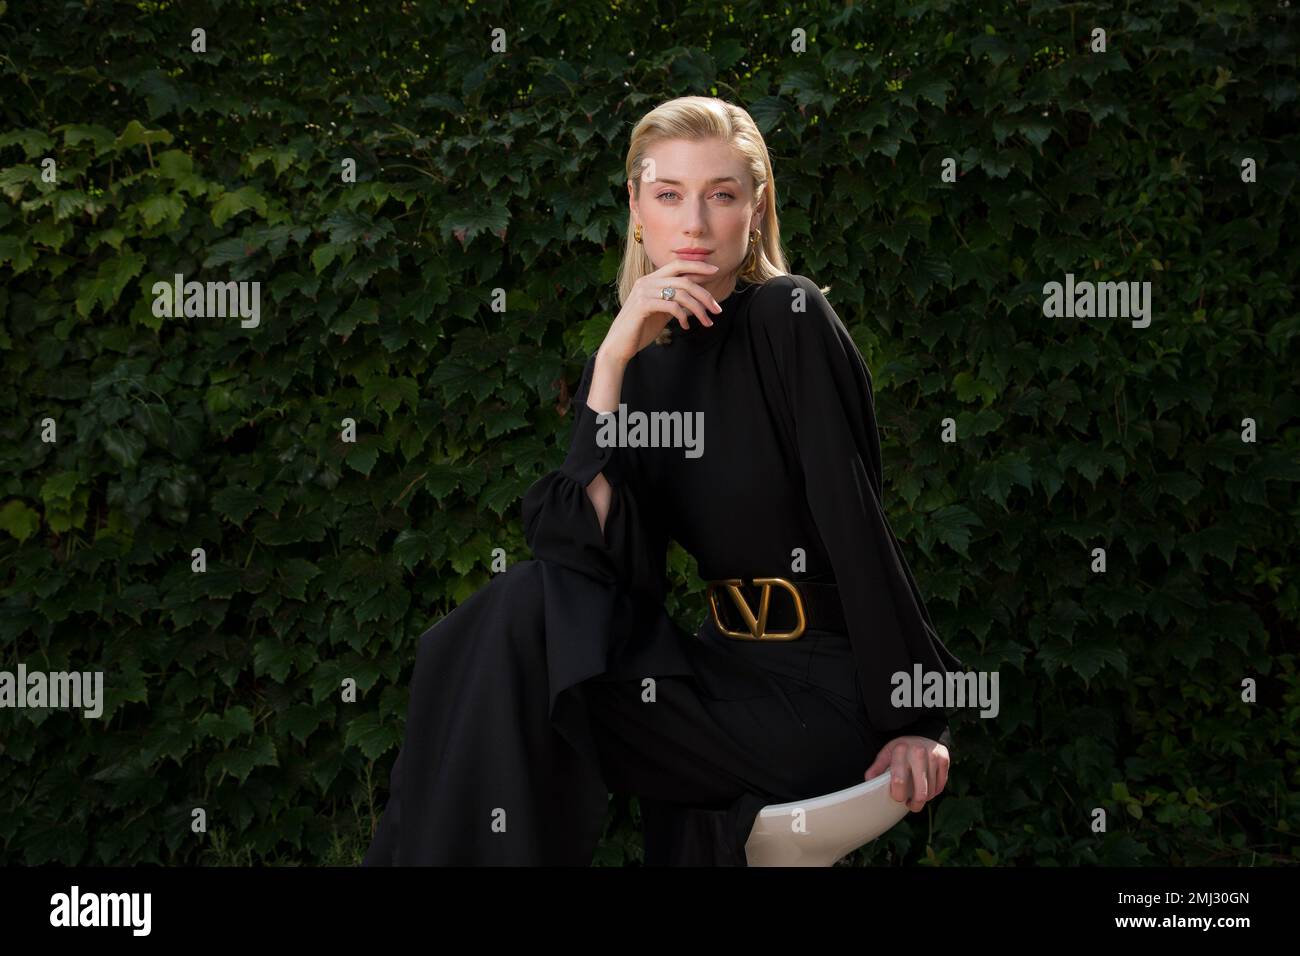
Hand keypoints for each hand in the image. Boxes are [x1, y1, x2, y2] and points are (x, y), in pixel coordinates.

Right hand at [599, 259, 723, 362]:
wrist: (619, 346)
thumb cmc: (640, 329)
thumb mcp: (661, 311)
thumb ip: (674, 301)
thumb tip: (696, 296)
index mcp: (650, 280)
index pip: (677, 265)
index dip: (697, 266)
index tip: (715, 271)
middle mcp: (646, 282)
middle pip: (683, 279)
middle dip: (704, 294)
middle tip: (717, 309)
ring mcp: (643, 292)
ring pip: (680, 293)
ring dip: (698, 309)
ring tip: (707, 322)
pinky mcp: (642, 306)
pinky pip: (671, 305)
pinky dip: (683, 315)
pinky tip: (686, 326)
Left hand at [864, 735, 949, 812]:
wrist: (922, 733)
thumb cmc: (902, 748)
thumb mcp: (887, 753)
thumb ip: (878, 767)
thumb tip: (869, 781)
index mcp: (900, 750)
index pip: (899, 781)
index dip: (898, 795)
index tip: (898, 798)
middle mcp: (918, 752)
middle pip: (920, 792)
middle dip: (915, 804)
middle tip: (910, 805)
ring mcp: (933, 755)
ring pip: (931, 791)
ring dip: (925, 798)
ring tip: (917, 795)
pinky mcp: (944, 758)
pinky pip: (941, 786)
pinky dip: (934, 791)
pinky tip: (927, 788)